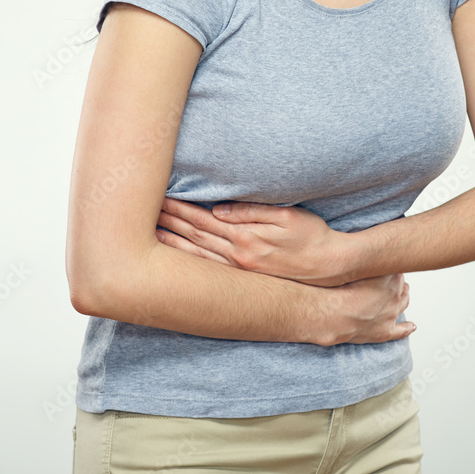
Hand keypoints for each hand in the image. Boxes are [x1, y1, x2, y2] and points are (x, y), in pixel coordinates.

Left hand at [155, 198, 356, 286]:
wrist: (329, 266)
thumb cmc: (311, 236)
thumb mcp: (286, 216)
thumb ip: (251, 212)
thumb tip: (220, 209)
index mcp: (244, 237)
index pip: (203, 220)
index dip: (180, 209)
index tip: (159, 199)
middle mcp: (237, 255)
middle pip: (195, 236)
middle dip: (169, 223)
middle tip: (145, 213)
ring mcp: (239, 268)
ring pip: (197, 254)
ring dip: (173, 243)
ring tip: (151, 234)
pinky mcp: (245, 274)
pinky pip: (209, 267)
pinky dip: (189, 260)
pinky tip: (178, 255)